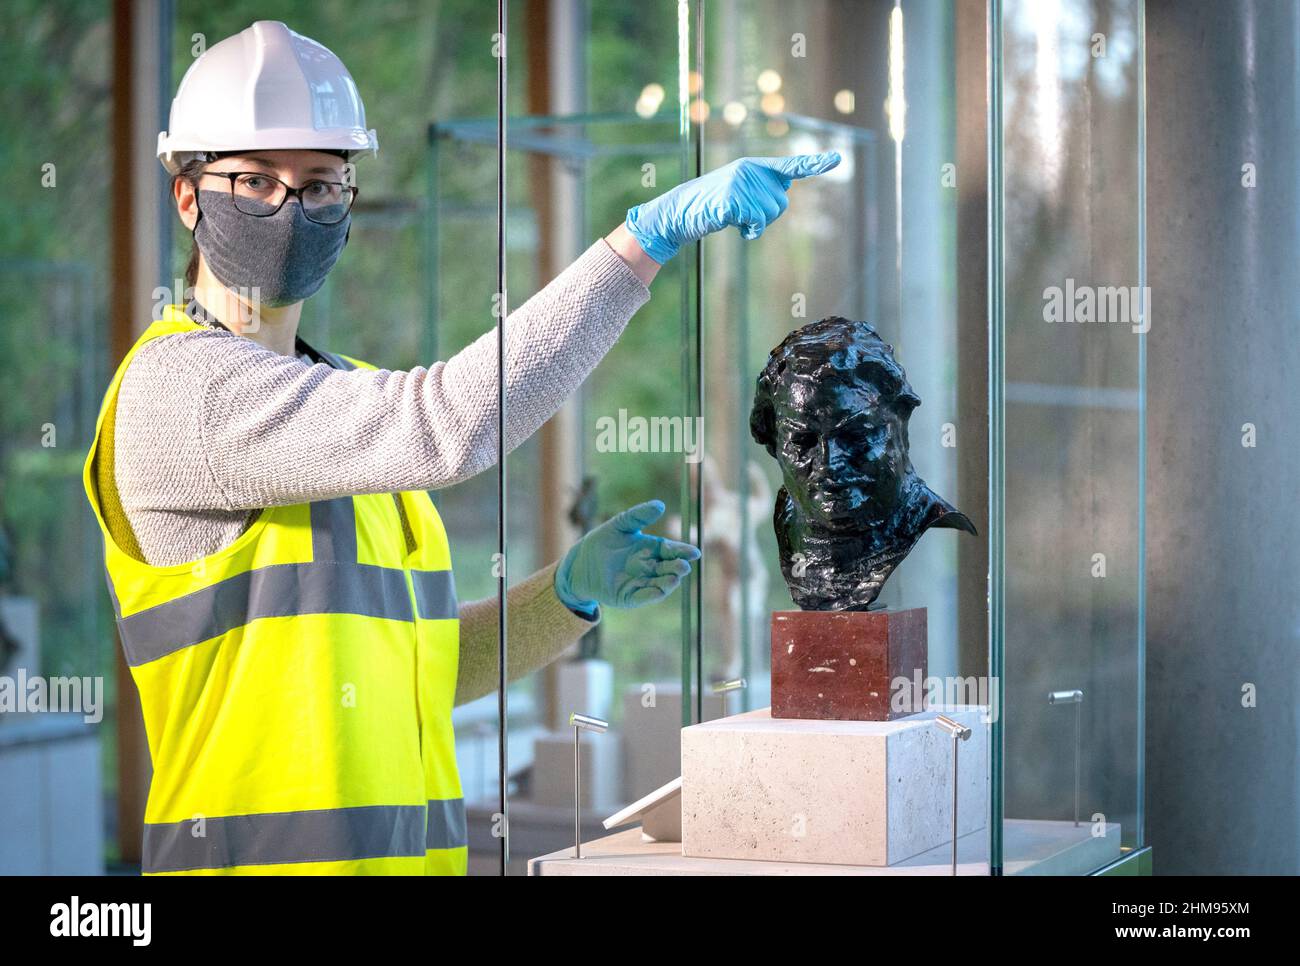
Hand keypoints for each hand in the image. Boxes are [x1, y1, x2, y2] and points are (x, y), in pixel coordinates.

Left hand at [554, 500, 700, 613]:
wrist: (579, 563)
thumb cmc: (601, 542)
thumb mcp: (619, 525)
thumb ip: (638, 515)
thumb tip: (660, 505)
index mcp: (651, 550)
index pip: (672, 550)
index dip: (683, 551)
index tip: (694, 552)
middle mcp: (650, 568)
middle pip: (670, 568)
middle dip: (678, 568)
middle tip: (683, 566)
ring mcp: (641, 583)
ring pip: (660, 585)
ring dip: (668, 583)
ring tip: (673, 579)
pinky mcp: (629, 597)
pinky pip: (643, 597)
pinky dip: (652, 594)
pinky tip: (659, 590)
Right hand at [624, 151, 840, 264]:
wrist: (681, 211)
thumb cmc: (713, 205)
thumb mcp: (740, 191)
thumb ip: (763, 188)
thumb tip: (786, 188)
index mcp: (755, 165)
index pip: (790, 165)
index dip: (815, 164)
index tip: (838, 159)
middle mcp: (751, 170)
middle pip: (780, 203)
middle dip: (765, 215)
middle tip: (741, 213)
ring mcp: (741, 183)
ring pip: (770, 215)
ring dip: (755, 224)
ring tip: (733, 217)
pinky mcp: (734, 200)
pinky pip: (757, 223)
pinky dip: (748, 231)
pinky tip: (732, 224)